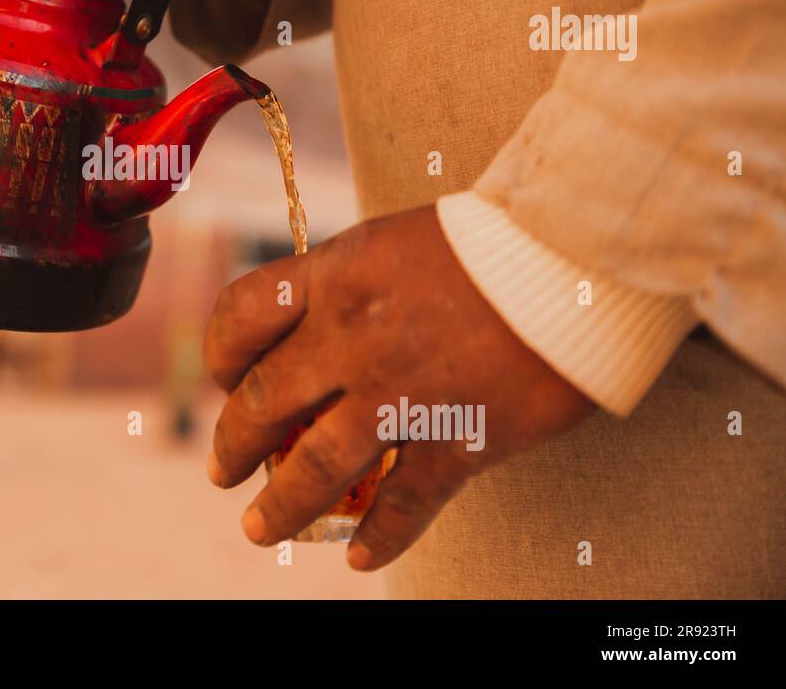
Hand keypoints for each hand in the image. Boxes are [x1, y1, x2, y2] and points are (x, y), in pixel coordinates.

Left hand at [203, 205, 595, 569]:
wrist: (573, 249)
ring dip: (280, 507)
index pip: (241, 316)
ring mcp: (399, 392)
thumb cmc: (489, 236)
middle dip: (232, 444)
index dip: (220, 354)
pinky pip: (404, 503)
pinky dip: (381, 537)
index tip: (223, 379)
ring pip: (314, 466)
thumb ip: (346, 284)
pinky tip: (360, 557)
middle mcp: (350, 336)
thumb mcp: (391, 240)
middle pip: (261, 401)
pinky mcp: (458, 437)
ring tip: (259, 530)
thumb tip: (314, 321)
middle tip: (223, 471)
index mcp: (333, 276)